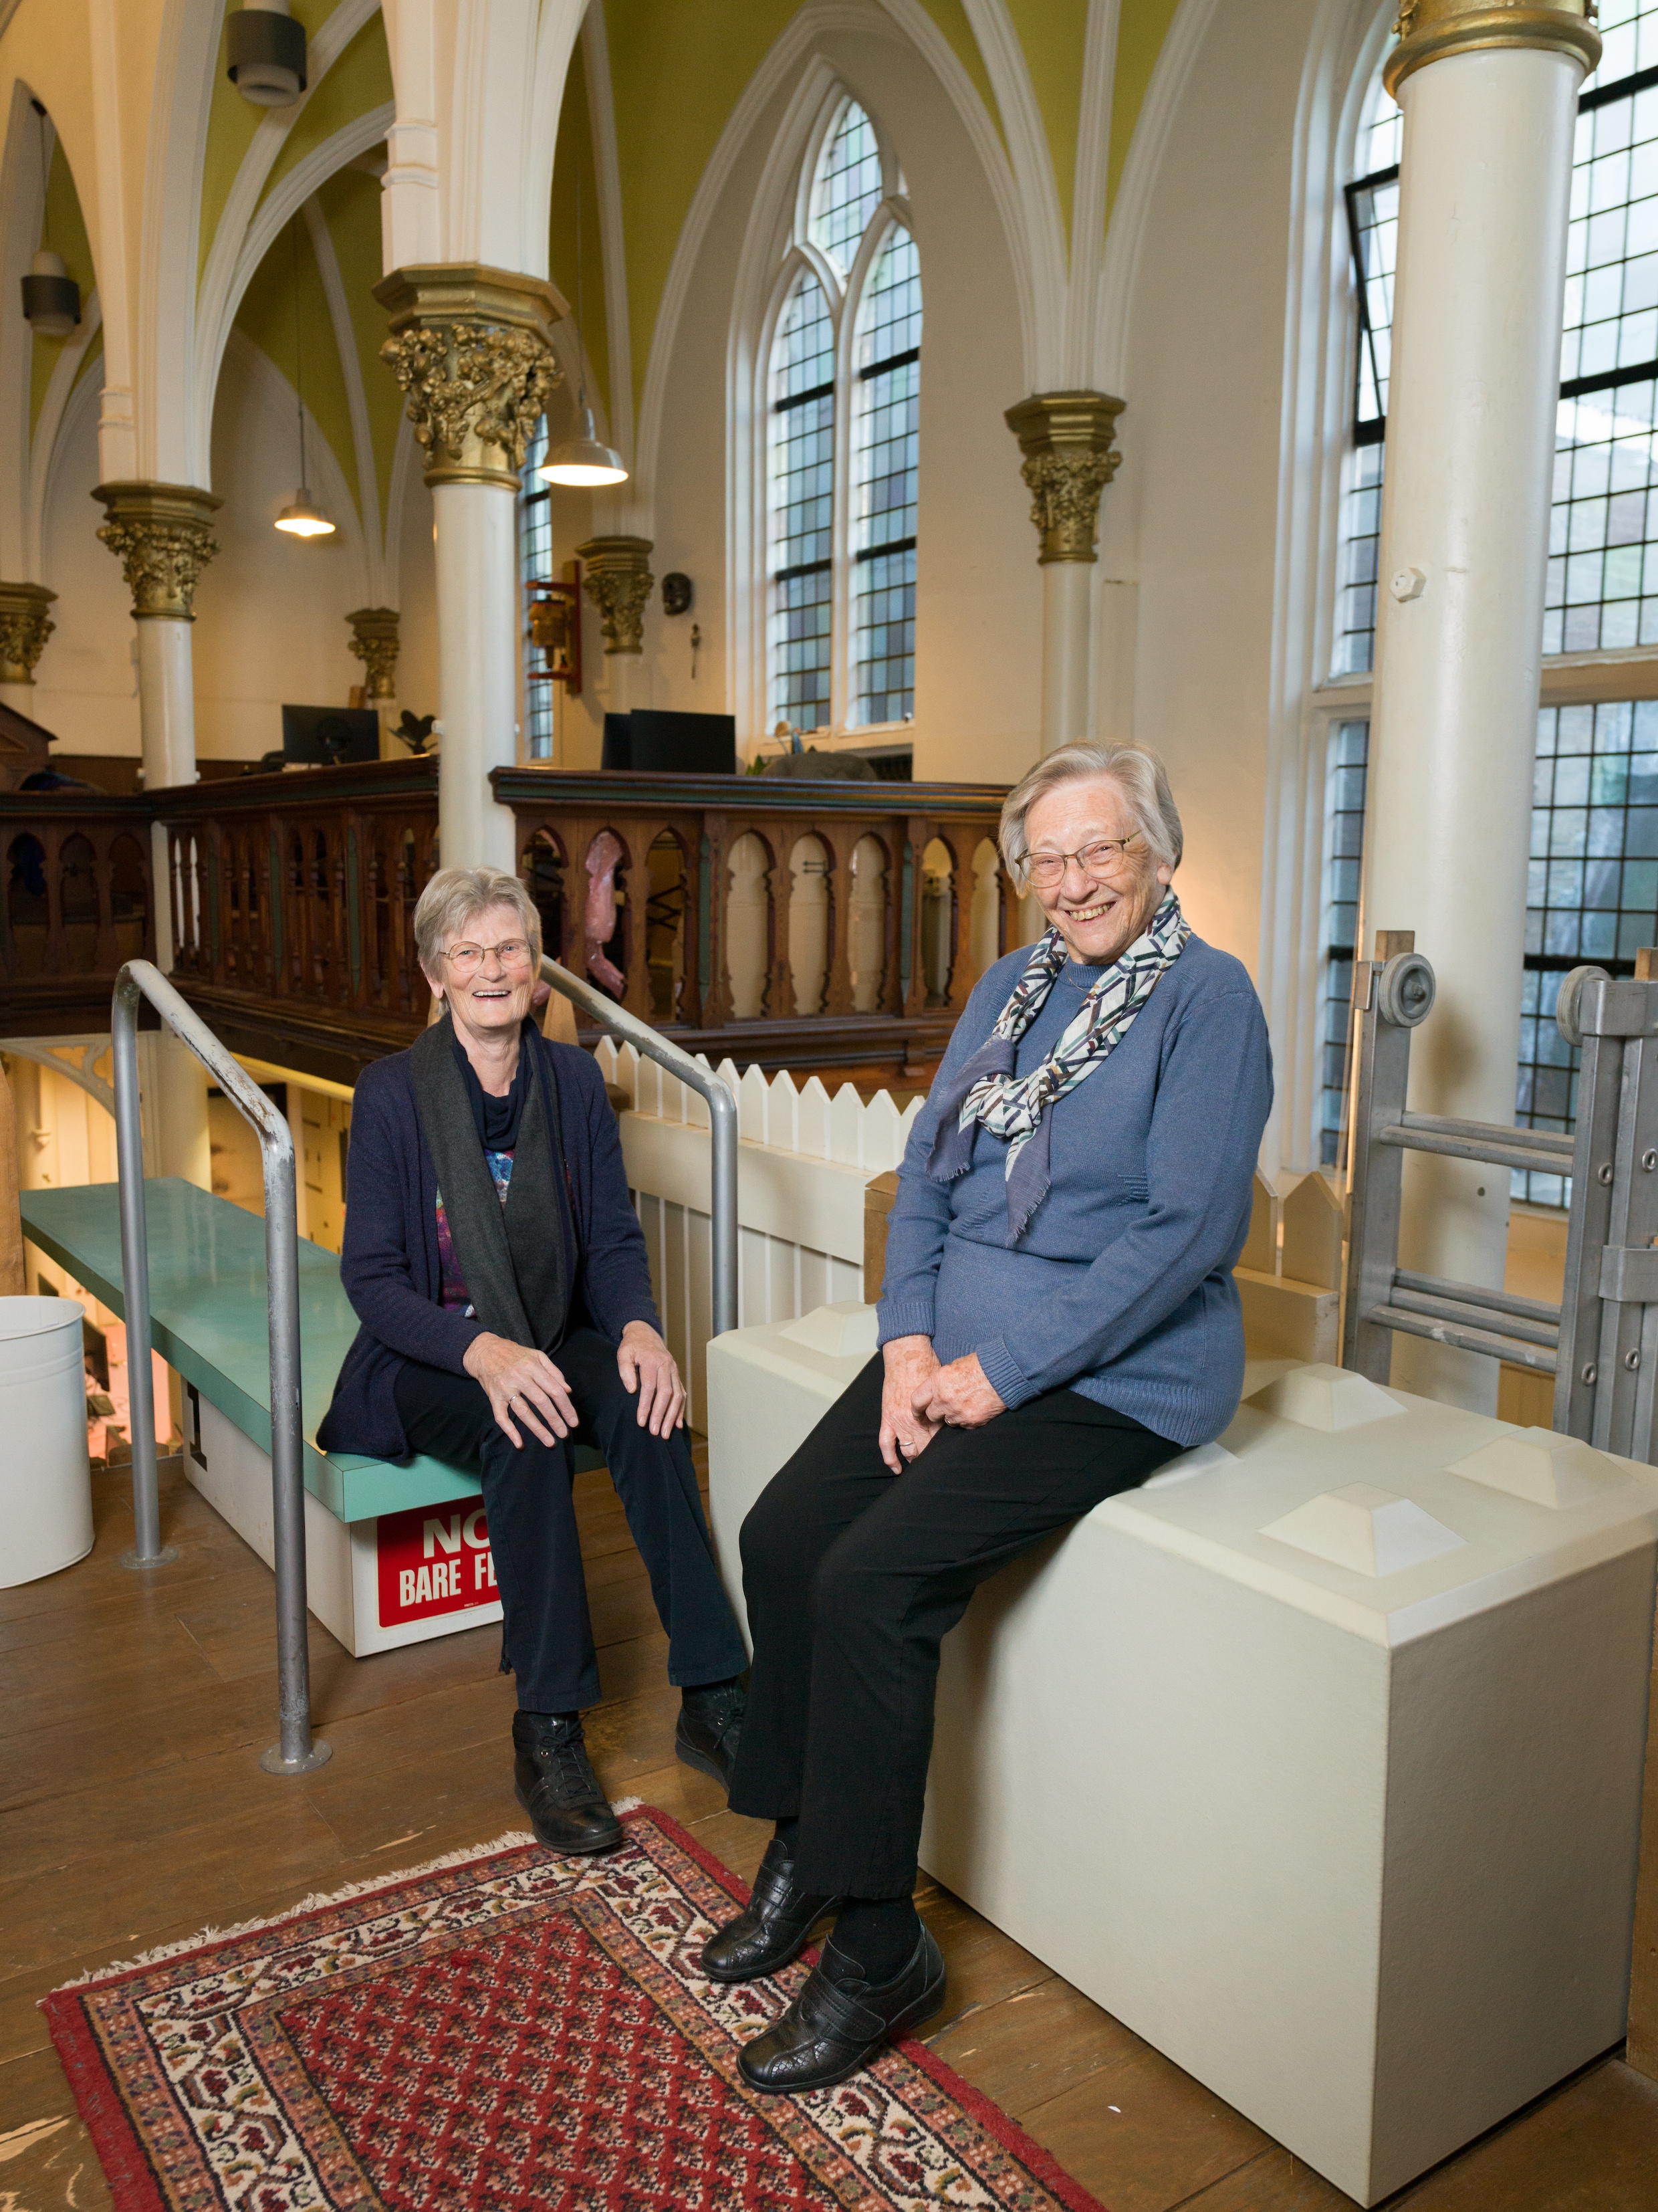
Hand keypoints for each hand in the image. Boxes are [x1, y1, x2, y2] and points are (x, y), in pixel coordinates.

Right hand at [463, 1333, 577, 1448]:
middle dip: (555, 1420)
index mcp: (533, 1367)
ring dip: (538, 1429)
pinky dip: (510, 1431)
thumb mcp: (537, 1355)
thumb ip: (554, 1372)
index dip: (566, 1407)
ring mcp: (505, 1388)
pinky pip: (501, 1417)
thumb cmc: (515, 1354)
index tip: (573, 1421)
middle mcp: (519, 1378)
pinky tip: (520, 1444)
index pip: (554, 1390)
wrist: (485, 1350)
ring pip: (523, 1412)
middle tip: (564, 1434)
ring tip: (549, 1442)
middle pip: (541, 1401)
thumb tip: (568, 1390)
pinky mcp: (494, 1397)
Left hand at [618, 1320, 685, 1435]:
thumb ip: (625, 1370)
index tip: (641, 1422)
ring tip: (666, 1433)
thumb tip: (632, 1390)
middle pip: (666, 1393)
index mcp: (652, 1360)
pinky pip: (682, 1393)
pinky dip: (680, 1410)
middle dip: (661, 1415)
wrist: (645, 1333)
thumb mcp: (623, 1353)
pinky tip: (677, 1424)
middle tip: (655, 1432)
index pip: (650, 1387)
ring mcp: (674, 1370)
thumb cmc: (632, 1346)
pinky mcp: (677, 1375)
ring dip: (672, 1416)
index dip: (646, 1406)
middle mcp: (666, 1365)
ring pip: (677, 1395)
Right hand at [880, 1335, 941, 1473]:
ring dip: (915, 1459)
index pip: (941, 1439)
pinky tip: (897, 1469)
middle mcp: (916, 1421)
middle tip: (938, 1465)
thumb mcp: (943, 1387)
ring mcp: (900, 1421)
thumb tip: (957, 1415)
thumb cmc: (928, 1367)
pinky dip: (890, 1458)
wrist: (907, 1355)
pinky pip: (886, 1444)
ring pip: (908, 1449)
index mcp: (932, 1413)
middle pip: (926, 1448)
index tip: (951, 1455)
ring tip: (920, 1467)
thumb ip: (947, 1406)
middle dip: (932, 1458)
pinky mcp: (888, 1419)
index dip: (946, 1449)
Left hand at [913, 1353, 1004, 1430]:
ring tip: (965, 1404)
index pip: (916, 1401)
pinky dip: (967, 1420)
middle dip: (936, 1413)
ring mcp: (958, 1412)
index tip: (918, 1413)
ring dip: (953, 1416)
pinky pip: (964, 1426)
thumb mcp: (953, 1367)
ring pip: (948, 1422)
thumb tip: (935, 1393)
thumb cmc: (980, 1365)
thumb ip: (940, 1382)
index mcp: (937, 1382)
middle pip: (931, 1415)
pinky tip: (975, 1408)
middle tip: (945, 1408)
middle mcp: (944, 1399)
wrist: (1003, 1373)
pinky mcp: (972, 1421)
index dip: (916, 1409)